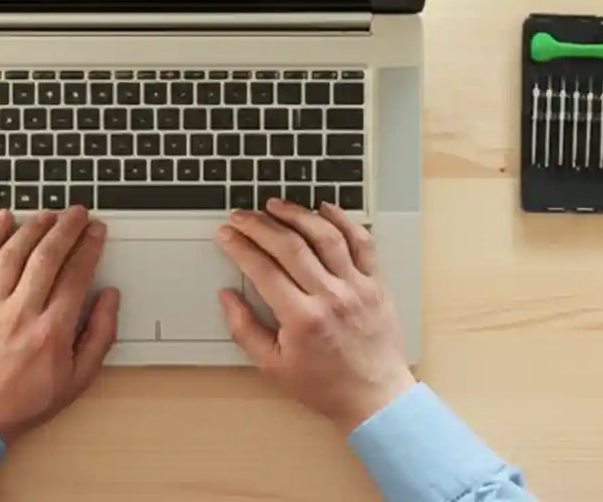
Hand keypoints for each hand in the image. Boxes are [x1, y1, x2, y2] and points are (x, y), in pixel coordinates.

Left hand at [0, 207, 119, 441]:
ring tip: (49, 214)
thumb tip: (110, 297)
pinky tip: (3, 220)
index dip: (89, 247)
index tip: (97, 232)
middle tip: (77, 213)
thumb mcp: (78, 379)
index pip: (76, 276)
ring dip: (33, 228)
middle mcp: (21, 313)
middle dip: (66, 228)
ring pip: (13, 254)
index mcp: (52, 332)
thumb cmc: (27, 400)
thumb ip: (100, 335)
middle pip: (47, 257)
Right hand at [216, 199, 415, 431]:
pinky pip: (362, 242)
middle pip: (289, 245)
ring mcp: (356, 287)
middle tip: (241, 216)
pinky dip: (343, 220)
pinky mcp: (376, 283)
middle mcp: (330, 297)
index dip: (239, 247)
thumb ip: (244, 330)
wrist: (375, 397)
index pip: (263, 269)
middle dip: (259, 225)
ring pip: (325, 236)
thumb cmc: (325, 385)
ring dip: (297, 214)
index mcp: (302, 319)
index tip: (226, 235)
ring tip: (276, 205)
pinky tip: (324, 209)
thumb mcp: (273, 367)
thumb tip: (227, 298)